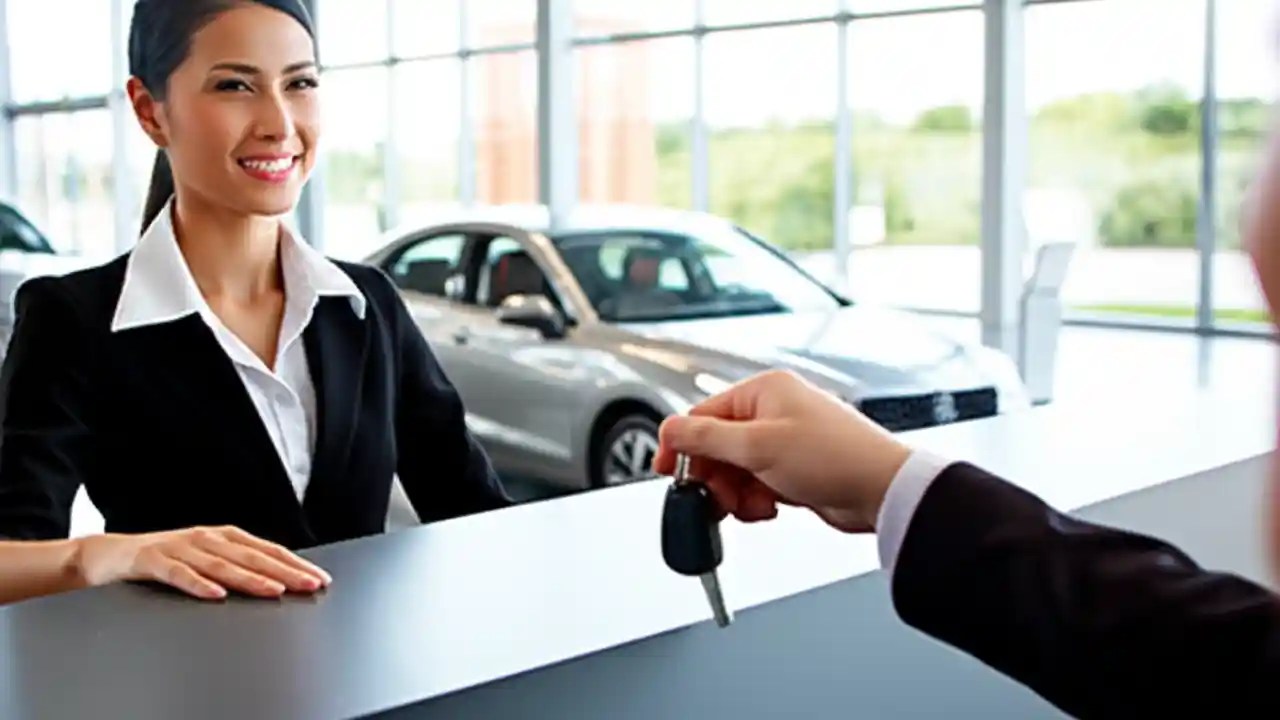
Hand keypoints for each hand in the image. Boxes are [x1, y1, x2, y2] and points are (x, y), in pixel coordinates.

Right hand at [73, 526, 331, 599]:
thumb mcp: (205, 561)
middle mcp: (206, 538)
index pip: (267, 550)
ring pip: (221, 565)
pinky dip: (198, 584)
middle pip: (251, 556)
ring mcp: (179, 547)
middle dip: (284, 571)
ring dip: (250, 578)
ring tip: (274, 590)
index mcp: (223, 537)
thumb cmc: (164, 559)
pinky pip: (178, 574)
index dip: (295, 564)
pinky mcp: (152, 560)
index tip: (320, 579)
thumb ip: (236, 568)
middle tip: (310, 585)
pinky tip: (216, 595)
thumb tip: (278, 582)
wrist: (109, 555)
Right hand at [653, 370, 911, 532]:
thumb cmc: (835, 457)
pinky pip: (757, 484)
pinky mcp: (795, 469)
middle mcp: (774, 410)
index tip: (669, 472)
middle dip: (716, 477)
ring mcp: (785, 440)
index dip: (683, 446)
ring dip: (736, 493)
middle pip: (718, 445)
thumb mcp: (757, 447)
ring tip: (751, 504)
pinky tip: (768, 507)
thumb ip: (706, 439)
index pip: (703, 415)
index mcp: (763, 391)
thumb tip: (669, 430)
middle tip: (717, 498)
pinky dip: (756, 500)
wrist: (882, 491)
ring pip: (736, 469)